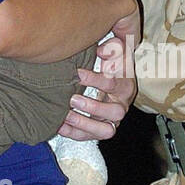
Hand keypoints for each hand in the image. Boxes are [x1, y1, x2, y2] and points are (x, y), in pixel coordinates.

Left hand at [58, 0, 140, 141]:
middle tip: (73, 99)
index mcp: (125, 85)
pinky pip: (87, 138)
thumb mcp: (113, 53)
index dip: (96, 79)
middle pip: (115, 113)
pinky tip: (59, 125)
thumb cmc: (107, 66)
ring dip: (84, 124)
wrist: (106, 83)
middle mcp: (121, 106)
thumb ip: (112, 47)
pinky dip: (73, 133)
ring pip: (105, 131)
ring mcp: (110, 121)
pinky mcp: (98, 130)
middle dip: (93, 107)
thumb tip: (102, 51)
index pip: (115, 84)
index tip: (77, 73)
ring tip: (66, 115)